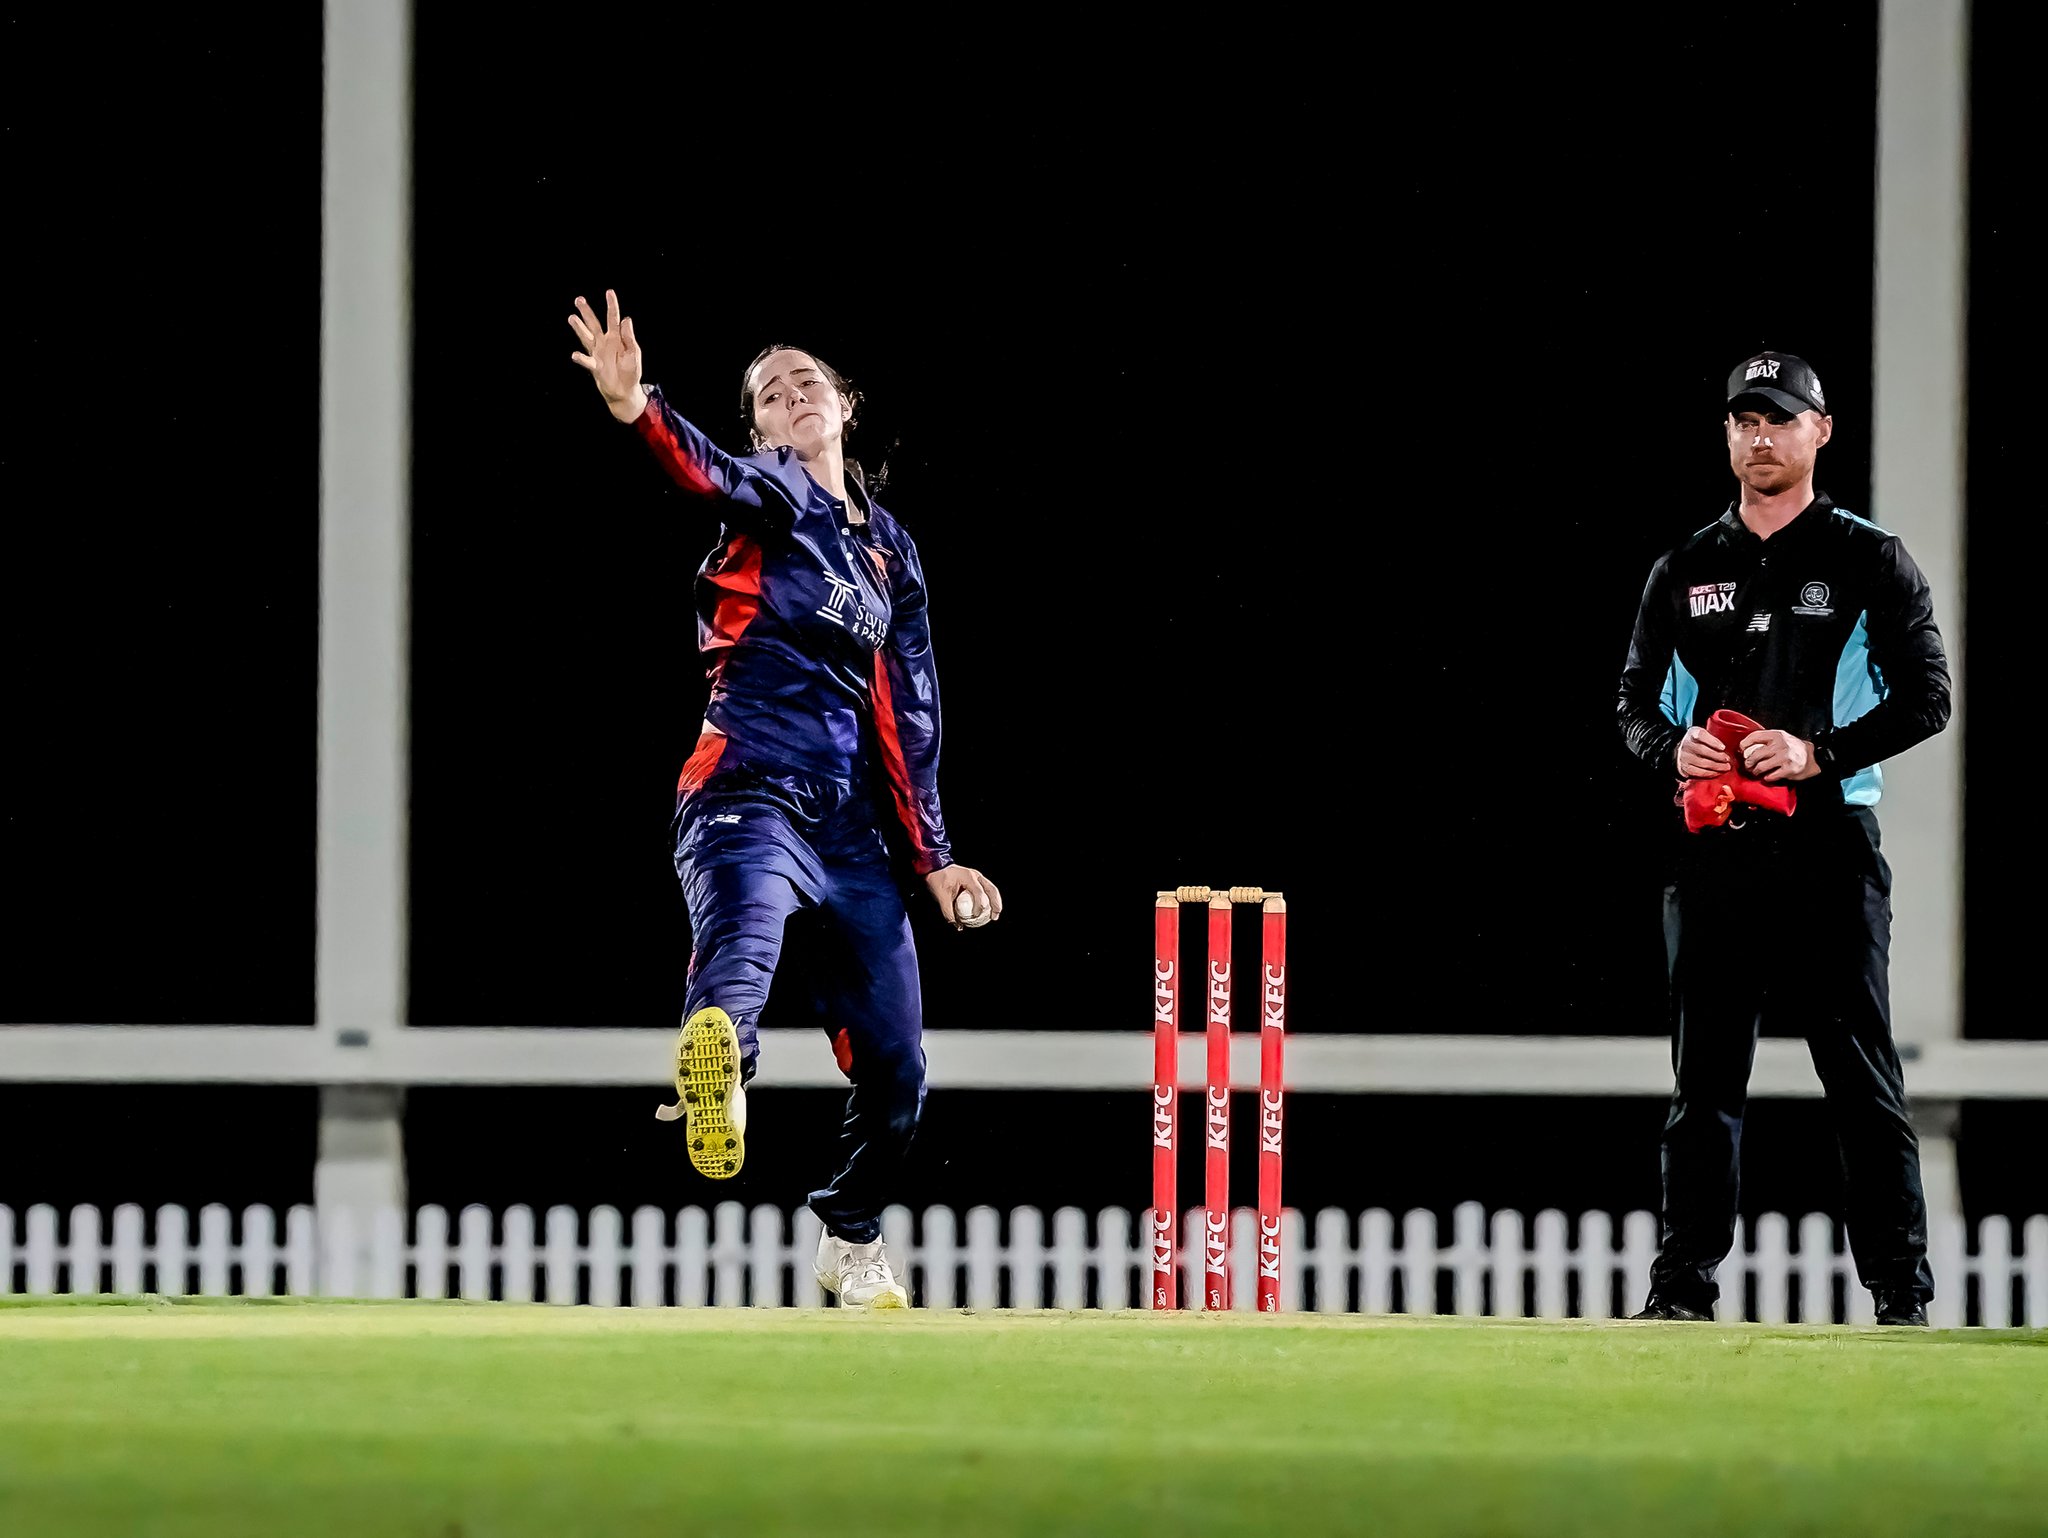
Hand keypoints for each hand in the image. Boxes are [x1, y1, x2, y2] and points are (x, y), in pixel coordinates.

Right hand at [567, 289, 645, 419]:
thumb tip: (626, 319)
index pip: (613, 318)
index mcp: (616, 337)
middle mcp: (604, 342)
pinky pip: (586, 360)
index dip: (611, 305)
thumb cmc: (630, 370)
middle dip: (587, 312)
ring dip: (579, 328)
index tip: (609, 292)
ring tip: (571, 318)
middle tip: (579, 299)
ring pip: (586, 337)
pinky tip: (575, 355)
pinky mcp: (594, 365)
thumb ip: (629, 337)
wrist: (625, 389)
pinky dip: (580, 358)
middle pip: (594, 324)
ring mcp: (597, 353)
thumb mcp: (634, 352)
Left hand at [926, 865, 1003, 930]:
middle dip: (995, 904)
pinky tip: (989, 910)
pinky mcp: (976, 881)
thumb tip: (956, 924)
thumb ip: (948, 911)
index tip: (975, 916)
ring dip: (995, 902)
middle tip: (994, 917)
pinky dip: (990, 900)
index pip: (979, 892)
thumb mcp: (941, 895)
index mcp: (968, 877)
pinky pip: (987, 890)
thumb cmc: (938, 878)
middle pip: (991, 890)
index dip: (979, 905)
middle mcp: (976, 876)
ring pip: (992, 889)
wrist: (936, 868)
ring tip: (994, 915)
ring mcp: (977, 877)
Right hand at [1675, 725, 1732, 778]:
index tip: (1723, 747)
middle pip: (1702, 750)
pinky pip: (1698, 772)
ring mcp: (1684, 757)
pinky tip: (1717, 772)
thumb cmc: (1700, 743)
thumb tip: (1729, 748)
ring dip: (1716, 766)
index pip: (1701, 735)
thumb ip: (1715, 738)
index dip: (1712, 742)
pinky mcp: (1685, 768)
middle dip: (1718, 756)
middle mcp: (1686, 744)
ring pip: (1701, 763)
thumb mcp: (1706, 735)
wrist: (1684, 751)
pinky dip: (1710, 773)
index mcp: (1693, 733)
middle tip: (1727, 759)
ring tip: (1726, 767)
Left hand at [1738, 728, 1818, 782]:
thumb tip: (1746, 747)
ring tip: (1755, 772)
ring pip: (1760, 767)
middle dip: (1748, 763)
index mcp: (1777, 735)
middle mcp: (1780, 745)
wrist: (1815, 758)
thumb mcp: (1782, 738)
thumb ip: (1767, 740)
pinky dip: (1766, 778)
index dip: (1744, 744)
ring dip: (1755, 771)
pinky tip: (1767, 776)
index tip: (1741, 750)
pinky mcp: (1788, 769)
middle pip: (1755, 755)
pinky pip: (1770, 776)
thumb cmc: (1794, 749)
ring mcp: (1785, 758)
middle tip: (1748, 766)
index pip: (1754, 737)